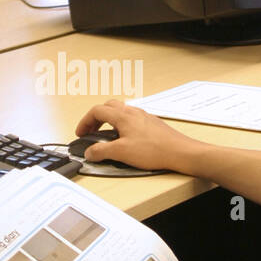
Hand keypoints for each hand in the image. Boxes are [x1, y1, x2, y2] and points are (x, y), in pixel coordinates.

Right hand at [73, 99, 195, 171]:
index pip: (97, 111)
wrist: (180, 152)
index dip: (85, 121)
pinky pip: (132, 119)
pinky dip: (122, 125)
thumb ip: (101, 151)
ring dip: (109, 121)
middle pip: (108, 107)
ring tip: (106, 136)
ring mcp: (144, 117)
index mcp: (123, 116)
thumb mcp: (121, 153)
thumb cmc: (154, 150)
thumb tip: (89, 152)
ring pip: (121, 112)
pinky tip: (126, 139)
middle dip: (96, 118)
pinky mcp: (152, 125)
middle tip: (91, 131)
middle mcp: (133, 112)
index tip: (81, 133)